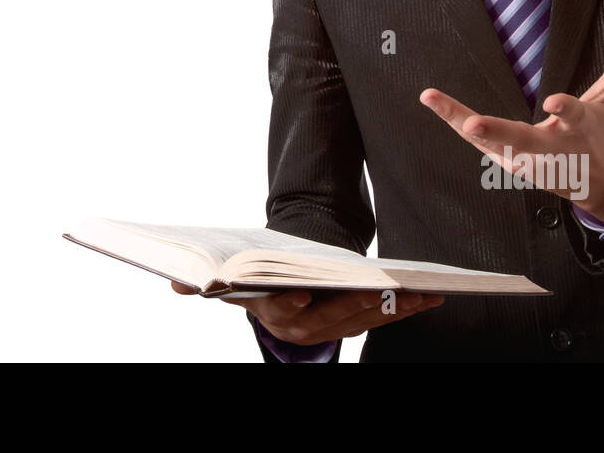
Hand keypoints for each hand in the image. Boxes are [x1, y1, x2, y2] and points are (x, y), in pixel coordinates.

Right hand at [169, 281, 443, 346]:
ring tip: (418, 293)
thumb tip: (173, 283)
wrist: (280, 287)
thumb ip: (204, 285)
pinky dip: (405, 307)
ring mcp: (333, 327)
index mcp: (273, 314)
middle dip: (361, 305)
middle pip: (334, 317)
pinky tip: (430, 296)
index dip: (293, 303)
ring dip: (393, 309)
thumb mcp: (231, 280)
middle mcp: (305, 328)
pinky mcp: (355, 320)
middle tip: (383, 291)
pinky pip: (382, 316)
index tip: (303, 294)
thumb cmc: (258, 276)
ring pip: (365, 319)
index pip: (283, 310)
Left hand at [419, 22, 603, 226]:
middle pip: (523, 140)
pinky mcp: (506, 159)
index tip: (553, 103)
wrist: (594, 182)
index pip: (575, 117)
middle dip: (498, 133)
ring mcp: (525, 158)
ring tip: (432, 98)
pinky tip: (433, 101)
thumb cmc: (601, 131)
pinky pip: (477, 141)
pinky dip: (454, 120)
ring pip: (491, 142)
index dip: (565, 110)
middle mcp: (551, 147)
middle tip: (473, 125)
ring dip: (461, 121)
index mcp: (581, 128)